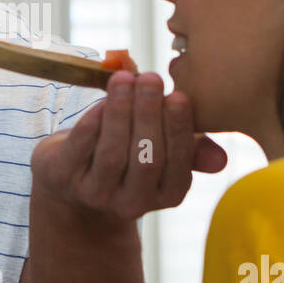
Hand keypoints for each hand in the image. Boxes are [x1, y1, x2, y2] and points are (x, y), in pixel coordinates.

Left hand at [31, 71, 227, 223]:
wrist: (74, 179)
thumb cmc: (130, 152)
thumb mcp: (164, 150)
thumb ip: (192, 147)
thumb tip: (220, 160)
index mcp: (166, 194)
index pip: (178, 167)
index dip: (179, 131)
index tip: (179, 96)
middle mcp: (133, 203)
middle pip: (146, 159)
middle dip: (149, 115)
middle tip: (151, 78)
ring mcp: (95, 195)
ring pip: (112, 153)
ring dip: (120, 112)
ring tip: (124, 78)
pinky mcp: (63, 179)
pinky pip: (80, 148)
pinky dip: (92, 121)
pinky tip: (101, 98)